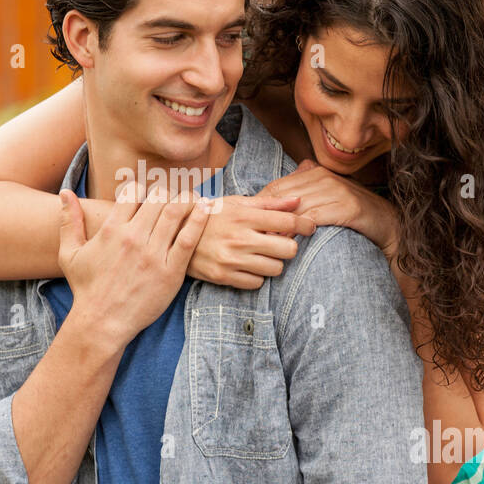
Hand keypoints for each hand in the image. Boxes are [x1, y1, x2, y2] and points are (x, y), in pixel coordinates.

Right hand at [58, 183, 208, 347]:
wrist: (101, 322)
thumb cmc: (86, 289)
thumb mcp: (70, 254)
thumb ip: (69, 221)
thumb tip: (65, 192)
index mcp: (111, 230)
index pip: (133, 192)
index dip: (143, 188)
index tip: (148, 194)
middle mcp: (133, 238)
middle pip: (158, 198)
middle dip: (167, 192)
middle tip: (174, 195)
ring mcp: (153, 255)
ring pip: (176, 212)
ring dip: (186, 199)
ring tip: (193, 198)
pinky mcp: (171, 272)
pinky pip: (189, 239)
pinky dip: (200, 219)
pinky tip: (206, 209)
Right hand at [187, 195, 315, 288]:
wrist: (174, 234)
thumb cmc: (210, 216)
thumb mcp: (236, 203)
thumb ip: (269, 203)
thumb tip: (298, 201)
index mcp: (244, 216)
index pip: (287, 223)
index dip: (304, 225)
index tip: (308, 227)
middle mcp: (240, 238)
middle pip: (288, 250)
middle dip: (289, 246)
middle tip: (280, 243)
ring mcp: (232, 260)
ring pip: (275, 269)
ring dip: (273, 262)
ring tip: (261, 254)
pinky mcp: (224, 277)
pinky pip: (257, 283)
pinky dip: (257, 276)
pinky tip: (248, 265)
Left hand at [260, 160, 398, 253]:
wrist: (387, 223)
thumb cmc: (350, 213)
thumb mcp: (325, 196)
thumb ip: (303, 190)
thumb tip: (271, 194)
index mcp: (315, 172)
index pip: (277, 186)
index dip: (260, 204)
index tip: (246, 222)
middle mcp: (324, 177)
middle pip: (282, 196)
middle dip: (265, 215)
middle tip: (250, 234)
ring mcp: (336, 190)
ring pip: (296, 207)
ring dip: (279, 225)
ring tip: (264, 240)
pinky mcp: (347, 207)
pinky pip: (314, 218)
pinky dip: (299, 229)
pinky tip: (289, 241)